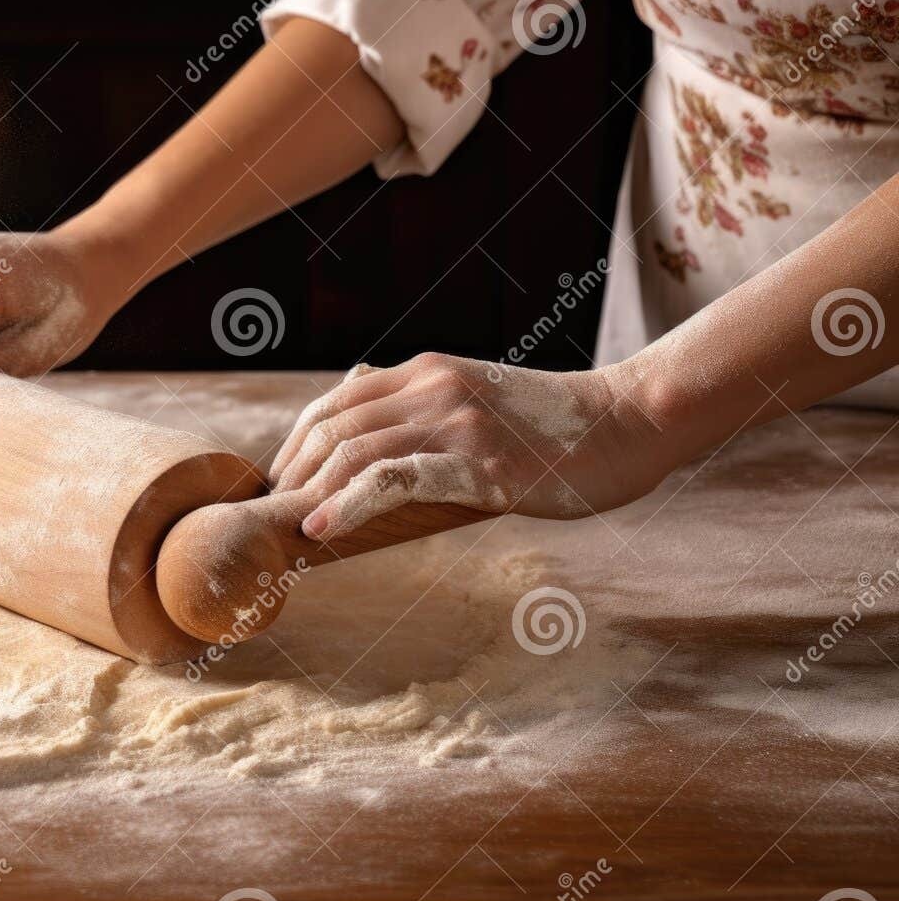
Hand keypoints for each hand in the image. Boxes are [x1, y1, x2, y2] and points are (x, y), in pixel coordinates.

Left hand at [268, 353, 669, 541]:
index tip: (278, 484)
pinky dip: (348, 504)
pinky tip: (322, 528)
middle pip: (332, 428)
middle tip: (273, 517)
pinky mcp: (480, 466)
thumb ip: (420, 404)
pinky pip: (395, 481)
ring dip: (308, 494)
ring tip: (285, 529)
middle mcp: (433, 388)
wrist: (628, 424)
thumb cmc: (551, 425)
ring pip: (354, 453)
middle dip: (291, 475)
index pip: (333, 403)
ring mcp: (456, 425)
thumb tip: (357, 417)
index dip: (293, 445)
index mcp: (426, 371)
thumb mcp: (475, 397)